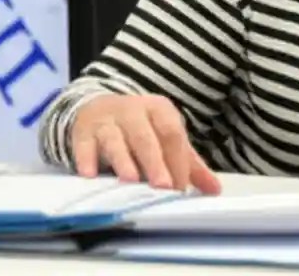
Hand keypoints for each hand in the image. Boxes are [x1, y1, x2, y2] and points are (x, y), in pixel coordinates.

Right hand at [70, 94, 221, 194]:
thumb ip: (189, 164)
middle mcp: (133, 111)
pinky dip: (86, 160)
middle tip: (163, 186)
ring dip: (123, 160)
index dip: (177, 161)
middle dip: (155, 162)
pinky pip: (84, 145)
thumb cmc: (140, 128)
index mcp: (159, 109)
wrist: (97, 108)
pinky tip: (90, 175)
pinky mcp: (83, 131)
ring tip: (131, 180)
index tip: (179, 188)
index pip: (172, 134)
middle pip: (146, 137)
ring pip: (115, 140)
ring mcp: (106, 120)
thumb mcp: (166, 138)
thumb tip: (215, 189)